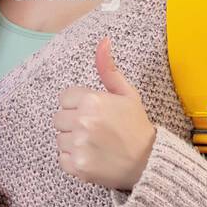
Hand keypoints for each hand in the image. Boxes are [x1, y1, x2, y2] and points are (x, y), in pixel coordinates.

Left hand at [53, 36, 156, 190]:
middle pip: (58, 118)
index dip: (78, 105)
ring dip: (72, 142)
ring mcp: (79, 144)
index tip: (93, 113)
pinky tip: (92, 156)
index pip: (64, 98)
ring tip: (95, 144)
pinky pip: (62, 159)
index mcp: (92, 100)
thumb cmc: (136, 126)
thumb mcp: (126, 94)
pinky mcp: (77, 165)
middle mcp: (82, 121)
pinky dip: (73, 160)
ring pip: (59, 139)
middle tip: (95, 129)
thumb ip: (108, 70)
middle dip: (73, 123)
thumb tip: (103, 41)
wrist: (148, 162)